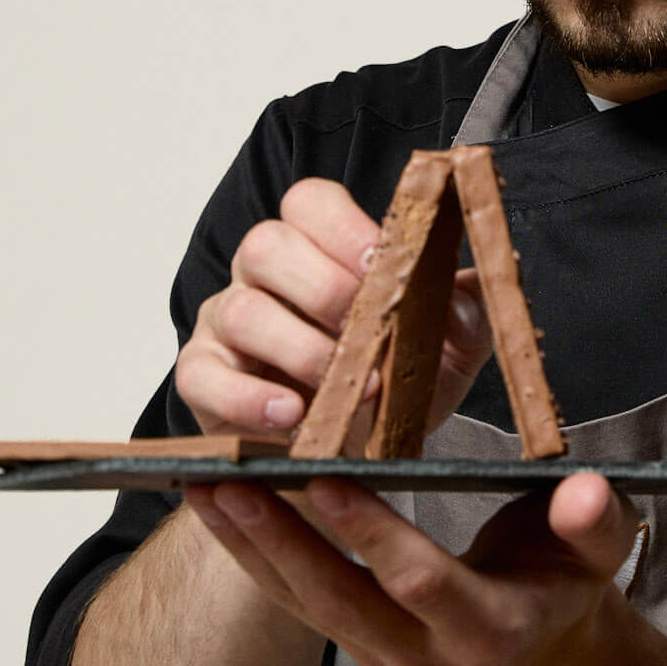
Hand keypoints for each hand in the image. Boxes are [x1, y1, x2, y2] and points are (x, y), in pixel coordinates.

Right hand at [176, 177, 492, 437]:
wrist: (355, 461)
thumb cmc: (392, 388)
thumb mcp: (448, 348)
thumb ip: (464, 314)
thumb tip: (458, 305)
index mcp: (317, 248)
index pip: (310, 203)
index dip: (343, 227)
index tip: (382, 262)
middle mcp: (263, 276)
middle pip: (266, 245)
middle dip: (323, 288)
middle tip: (369, 333)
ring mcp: (227, 324)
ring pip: (239, 310)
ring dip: (300, 350)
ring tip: (349, 389)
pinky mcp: (204, 378)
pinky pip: (202, 375)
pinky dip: (246, 397)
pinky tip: (291, 415)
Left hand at [183, 471, 643, 665]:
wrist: (545, 648)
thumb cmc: (568, 582)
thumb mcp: (601, 550)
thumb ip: (596, 522)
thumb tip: (585, 493)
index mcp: (486, 628)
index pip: (418, 579)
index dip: (372, 532)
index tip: (326, 477)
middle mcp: (423, 654)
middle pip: (338, 597)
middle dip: (281, 540)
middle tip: (231, 480)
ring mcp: (381, 653)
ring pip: (302, 603)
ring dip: (249, 546)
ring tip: (203, 484)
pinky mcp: (353, 640)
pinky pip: (293, 600)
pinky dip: (251, 553)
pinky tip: (218, 506)